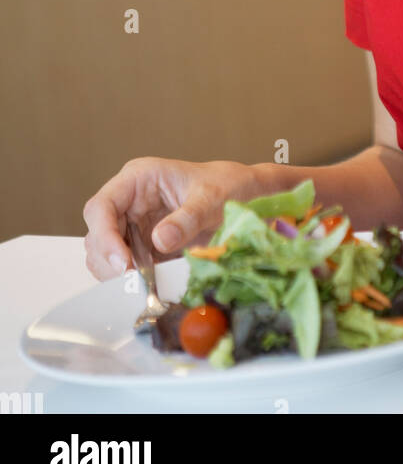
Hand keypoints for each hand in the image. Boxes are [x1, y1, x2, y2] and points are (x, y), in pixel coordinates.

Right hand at [82, 157, 262, 280]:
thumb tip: (160, 239)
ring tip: (145, 283)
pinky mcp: (143, 246)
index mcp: (139, 179)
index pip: (101, 206)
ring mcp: (134, 224)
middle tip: (135, 281)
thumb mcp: (212, 199)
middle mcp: (129, 201)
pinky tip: (151, 285)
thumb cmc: (227, 186)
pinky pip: (125, 266)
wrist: (245, 196)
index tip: (123, 262)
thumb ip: (187, 218)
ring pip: (105, 254)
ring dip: (119, 273)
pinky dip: (132, 279)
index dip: (104, 235)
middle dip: (110, 261)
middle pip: (97, 234)